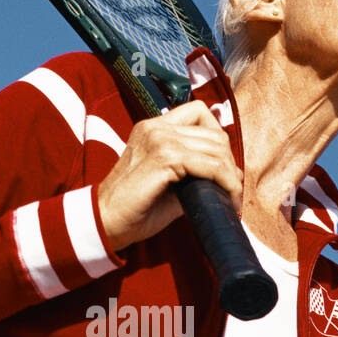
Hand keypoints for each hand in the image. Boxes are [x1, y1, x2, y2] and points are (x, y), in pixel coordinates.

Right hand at [96, 100, 242, 250]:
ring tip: (231, 197)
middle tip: (231, 189)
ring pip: (216, 147)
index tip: (223, 168)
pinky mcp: (164, 158)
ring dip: (230, 175)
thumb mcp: (169, 184)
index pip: (199, 113)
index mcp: (154, 128)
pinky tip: (227, 198)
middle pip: (214, 132)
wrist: (106, 223)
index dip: (218, 138)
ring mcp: (159, 139)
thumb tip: (231, 175)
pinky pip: (210, 165)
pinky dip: (226, 182)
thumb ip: (194, 172)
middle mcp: (156, 127)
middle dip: (229, 162)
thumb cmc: (135, 209)